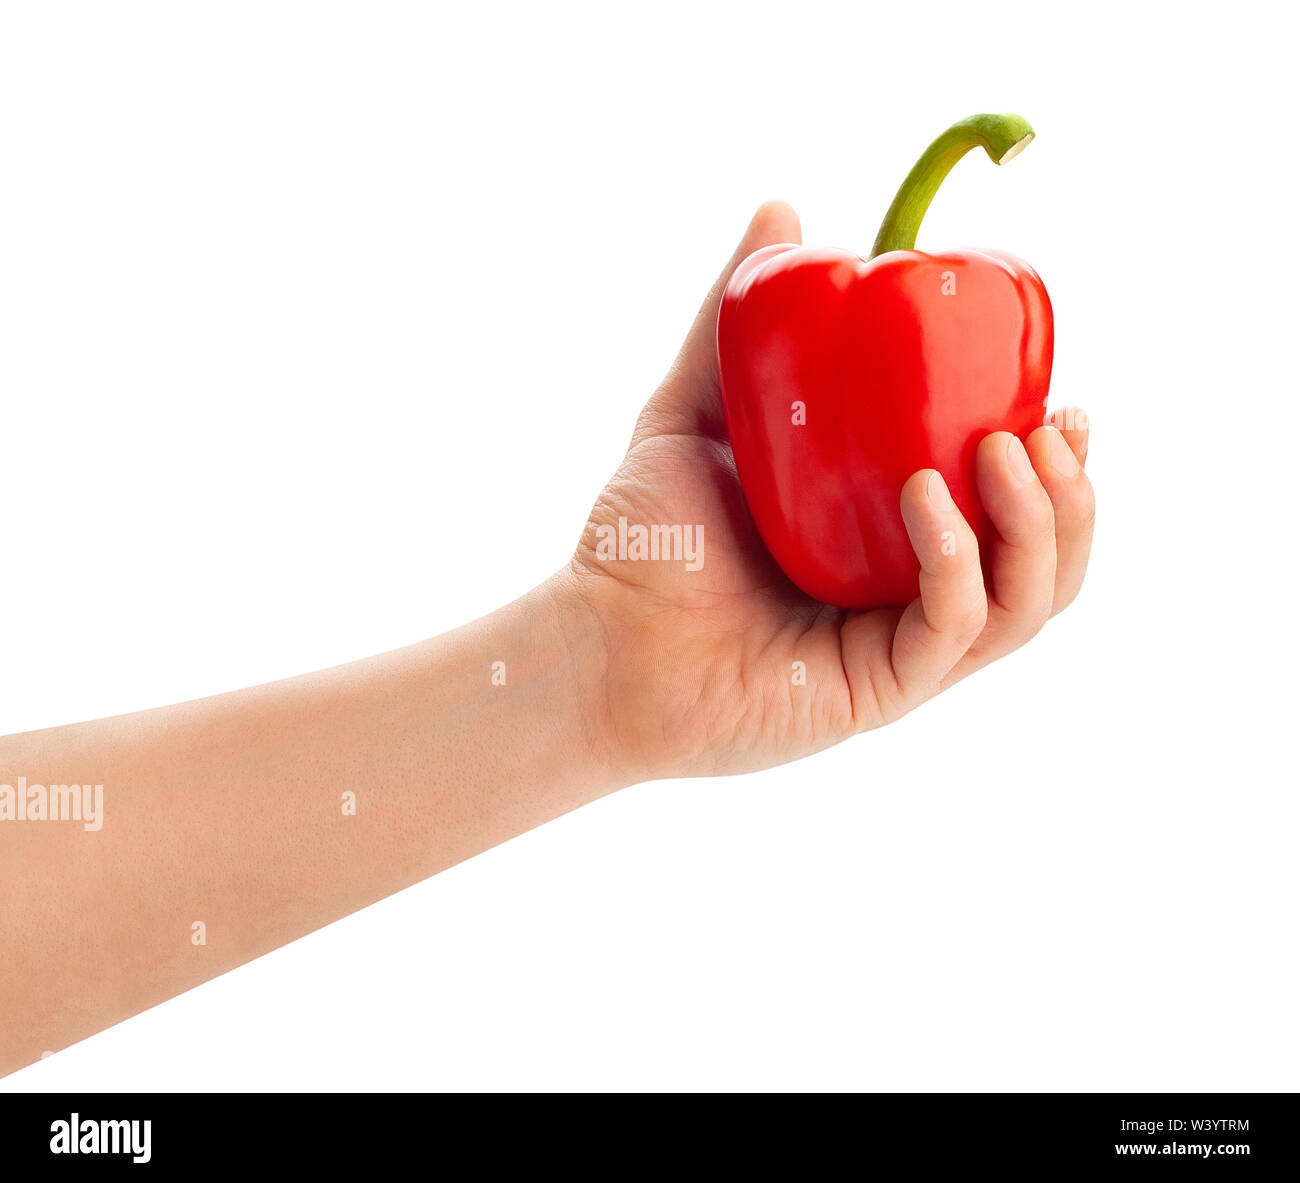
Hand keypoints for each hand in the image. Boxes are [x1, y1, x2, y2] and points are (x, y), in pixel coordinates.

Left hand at [562, 202, 1094, 781]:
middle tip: (1051, 426)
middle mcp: (904, 599)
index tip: (1062, 395)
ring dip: (1042, 526)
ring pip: (1023, 604)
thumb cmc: (641, 540)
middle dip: (1069, 495)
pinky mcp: (878, 690)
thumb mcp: (693, 413)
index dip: (1054, 462)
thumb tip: (782, 205)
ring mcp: (896, 650)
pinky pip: (952, 630)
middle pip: (1039, 561)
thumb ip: (736, 321)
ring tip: (1011, 450)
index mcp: (886, 543)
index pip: (1002, 510)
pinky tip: (929, 496)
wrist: (592, 643)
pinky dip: (959, 562)